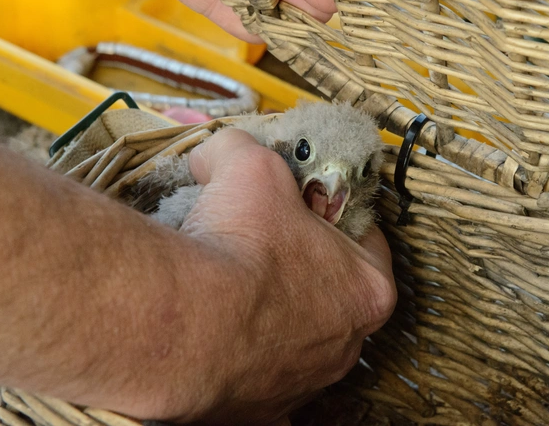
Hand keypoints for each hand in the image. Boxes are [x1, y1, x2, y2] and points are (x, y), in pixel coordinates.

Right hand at [169, 128, 395, 423]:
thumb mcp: (248, 165)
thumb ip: (243, 149)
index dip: (335, 214)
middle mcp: (345, 345)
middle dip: (301, 267)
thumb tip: (219, 150)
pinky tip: (220, 350)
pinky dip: (243, 372)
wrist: (180, 324)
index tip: (308, 204)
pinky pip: (258, 389)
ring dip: (271, 317)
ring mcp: (303, 384)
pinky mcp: (257, 413)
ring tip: (227, 290)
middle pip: (331, 293)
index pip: (367, 240)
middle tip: (261, 245)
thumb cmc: (235, 248)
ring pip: (296, 342)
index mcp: (367, 287)